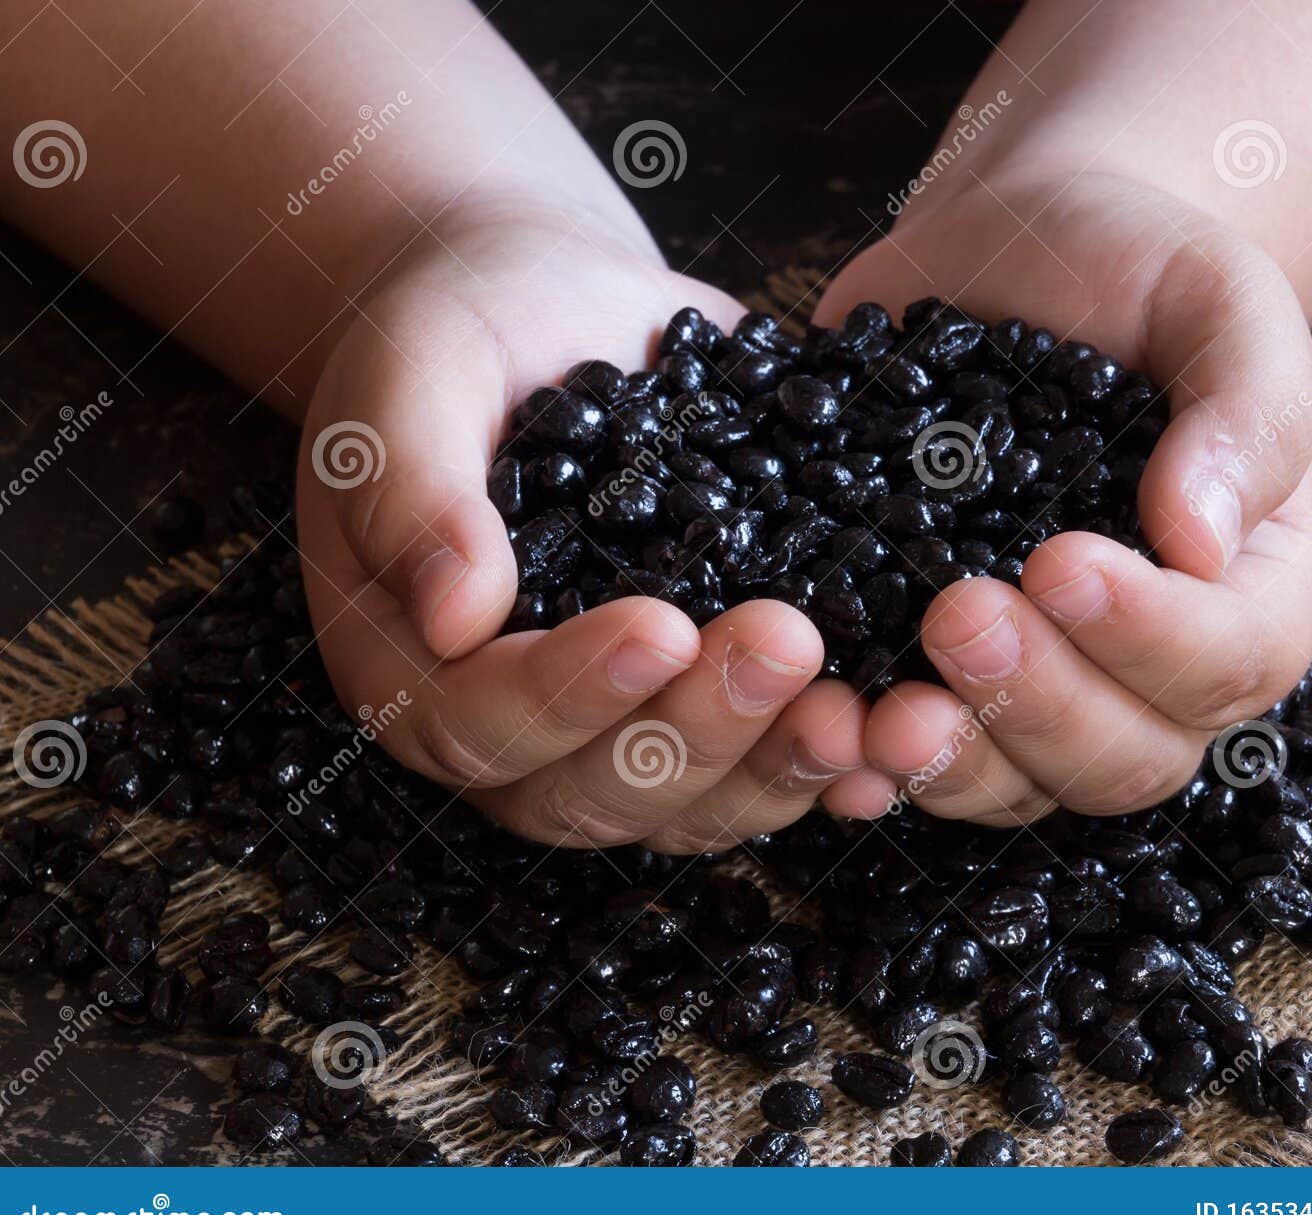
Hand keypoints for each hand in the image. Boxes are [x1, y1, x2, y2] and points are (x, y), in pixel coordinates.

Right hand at [298, 200, 886, 850]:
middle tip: (783, 641)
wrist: (550, 308)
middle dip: (697, 729)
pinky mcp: (707, 700)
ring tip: (855, 705)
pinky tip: (894, 736)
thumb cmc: (457, 333)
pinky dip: (831, 767)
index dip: (571, 695)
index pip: (481, 720)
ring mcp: (621, 723)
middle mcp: (517, 724)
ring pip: (691, 802)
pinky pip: (762, 766)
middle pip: (595, 791)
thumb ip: (413, 489)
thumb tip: (454, 615)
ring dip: (777, 765)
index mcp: (416, 665)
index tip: (659, 627)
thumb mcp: (411, 377)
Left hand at [815, 171, 1311, 822]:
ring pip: (1018, 783)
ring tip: (881, 712)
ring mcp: (1038, 676)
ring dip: (953, 762)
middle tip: (957, 614)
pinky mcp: (932, 667)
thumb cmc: (1138, 268)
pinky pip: (918, 756)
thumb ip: (1246, 414)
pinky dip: (871, 763)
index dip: (1148, 638)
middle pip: (1123, 758)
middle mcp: (1148, 661)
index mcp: (1244, 587)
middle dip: (1040, 705)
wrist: (1010, 251)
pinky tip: (827, 739)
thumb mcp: (1219, 302)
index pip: (1226, 661)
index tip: (1060, 560)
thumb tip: (1200, 543)